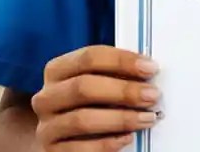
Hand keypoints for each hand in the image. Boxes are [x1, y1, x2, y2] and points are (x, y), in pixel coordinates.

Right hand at [31, 46, 161, 150]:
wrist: (65, 138)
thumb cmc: (87, 104)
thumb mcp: (97, 83)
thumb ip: (115, 74)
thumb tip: (148, 71)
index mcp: (57, 71)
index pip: (89, 58)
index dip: (122, 61)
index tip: (150, 68)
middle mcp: (47, 97)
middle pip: (83, 87)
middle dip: (124, 90)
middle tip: (152, 95)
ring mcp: (47, 126)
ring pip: (82, 119)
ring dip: (121, 118)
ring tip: (147, 118)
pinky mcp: (52, 151)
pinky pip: (80, 149)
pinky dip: (107, 143)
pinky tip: (127, 138)